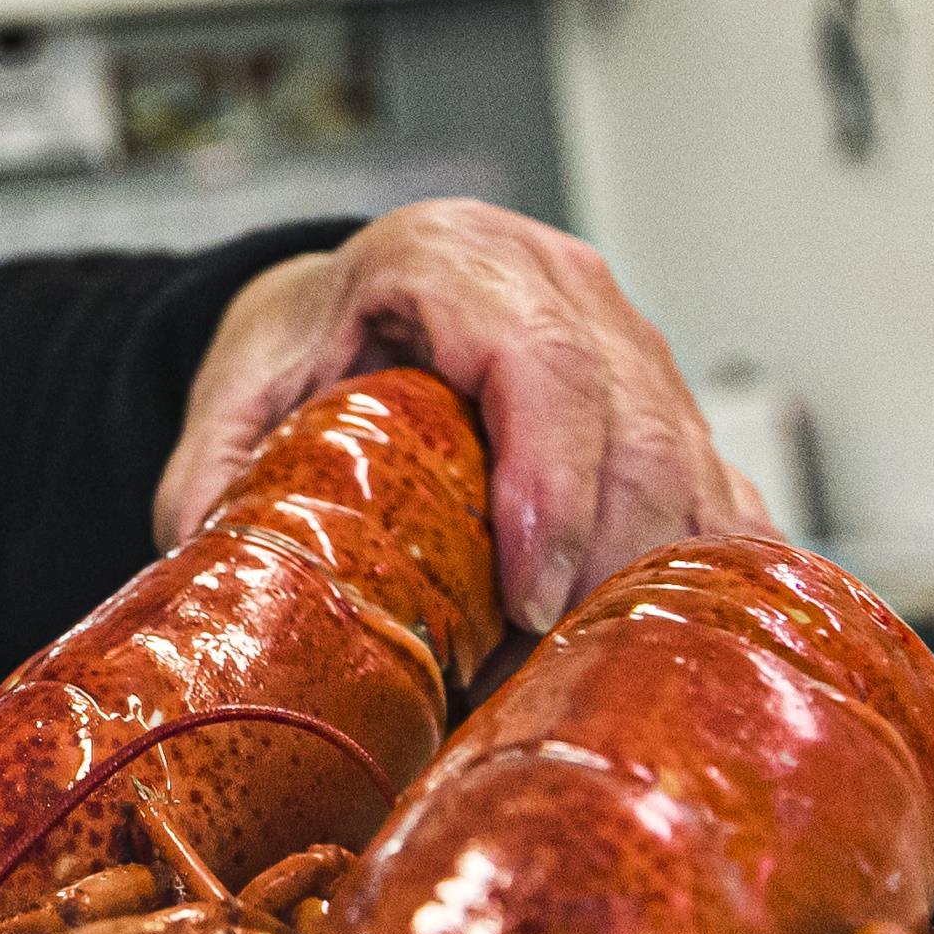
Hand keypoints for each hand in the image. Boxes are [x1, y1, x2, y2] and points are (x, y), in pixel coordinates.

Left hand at [156, 197, 777, 632]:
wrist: (344, 304)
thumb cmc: (301, 347)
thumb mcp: (233, 399)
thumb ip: (216, 485)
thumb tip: (225, 600)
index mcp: (449, 257)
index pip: (541, 362)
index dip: (552, 486)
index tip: (529, 600)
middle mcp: (559, 282)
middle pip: (632, 426)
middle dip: (604, 563)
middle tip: (546, 671)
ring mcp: (627, 335)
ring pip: (686, 462)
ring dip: (648, 582)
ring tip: (583, 675)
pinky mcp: (664, 397)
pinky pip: (717, 486)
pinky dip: (699, 573)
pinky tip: (666, 649)